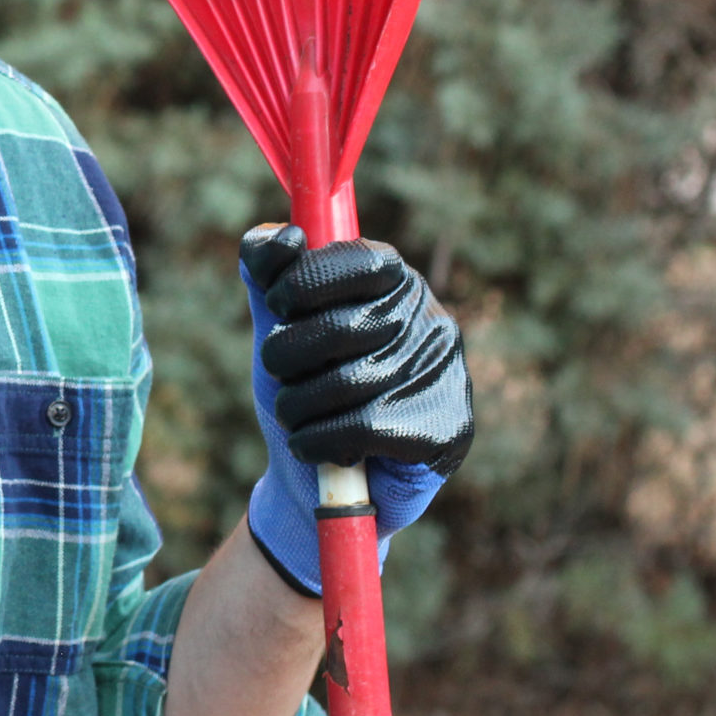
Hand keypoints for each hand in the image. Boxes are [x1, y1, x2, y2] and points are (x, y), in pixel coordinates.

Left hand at [240, 222, 472, 594]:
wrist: (318, 480)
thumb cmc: (301, 387)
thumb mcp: (276, 325)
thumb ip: (266, 273)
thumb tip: (281, 235)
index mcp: (395, 280)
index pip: (356, 259)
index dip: (304, 281)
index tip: (278, 306)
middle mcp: (432, 319)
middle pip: (340, 325)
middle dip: (286, 356)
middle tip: (282, 376)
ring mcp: (446, 374)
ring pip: (348, 381)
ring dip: (297, 406)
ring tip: (294, 416)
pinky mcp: (448, 428)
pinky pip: (365, 427)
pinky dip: (319, 442)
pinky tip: (314, 448)